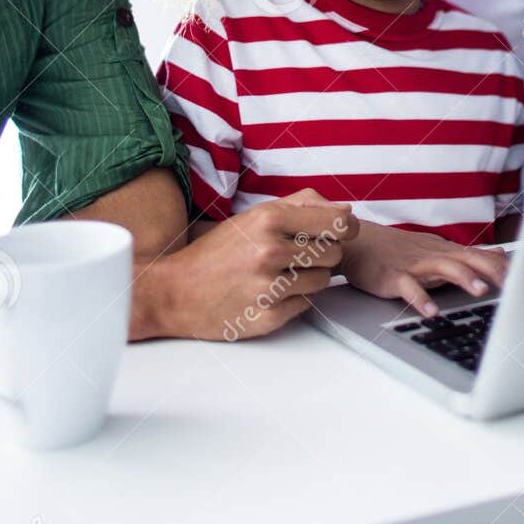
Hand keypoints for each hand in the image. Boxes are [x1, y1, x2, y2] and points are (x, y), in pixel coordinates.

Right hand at [140, 189, 357, 340]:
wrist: (176, 292)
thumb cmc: (218, 252)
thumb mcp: (255, 216)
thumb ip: (302, 205)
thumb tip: (346, 210)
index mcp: (269, 220)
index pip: (338, 222)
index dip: (347, 227)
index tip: (344, 231)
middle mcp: (270, 251)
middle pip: (333, 253)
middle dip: (323, 254)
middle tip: (301, 255)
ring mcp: (269, 287)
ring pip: (322, 281)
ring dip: (310, 278)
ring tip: (283, 273)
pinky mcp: (267, 318)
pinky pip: (306, 305)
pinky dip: (295, 299)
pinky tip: (272, 293)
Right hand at [340, 221, 508, 316]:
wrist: (359, 244)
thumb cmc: (398, 250)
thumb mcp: (437, 250)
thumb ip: (468, 254)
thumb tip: (499, 254)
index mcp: (445, 251)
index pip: (478, 256)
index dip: (502, 267)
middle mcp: (433, 255)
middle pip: (467, 258)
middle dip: (491, 270)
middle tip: (512, 284)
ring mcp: (414, 265)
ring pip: (443, 268)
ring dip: (464, 278)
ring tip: (480, 291)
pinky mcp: (393, 277)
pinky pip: (409, 288)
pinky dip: (421, 299)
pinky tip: (432, 311)